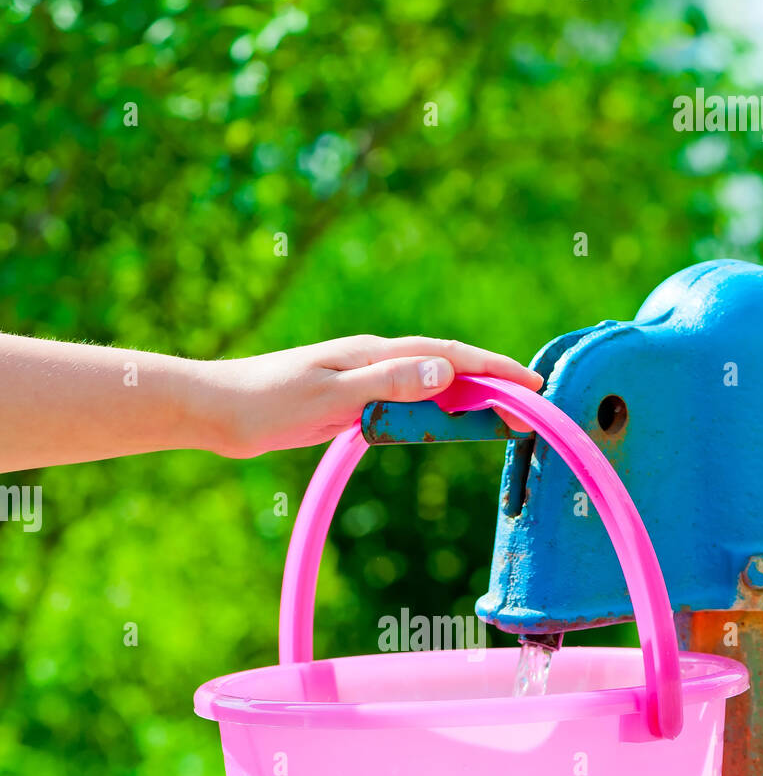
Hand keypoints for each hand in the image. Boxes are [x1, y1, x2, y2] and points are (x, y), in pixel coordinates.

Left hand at [205, 334, 541, 455]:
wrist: (216, 410)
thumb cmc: (265, 402)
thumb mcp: (331, 397)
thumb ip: (388, 384)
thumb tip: (447, 371)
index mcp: (373, 355)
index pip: (449, 356)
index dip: (495, 369)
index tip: (532, 386)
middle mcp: (372, 361)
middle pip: (447, 367)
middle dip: (493, 382)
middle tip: (531, 408)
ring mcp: (361, 380)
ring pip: (429, 384)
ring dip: (468, 397)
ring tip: (503, 415)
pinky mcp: (349, 401)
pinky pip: (406, 402)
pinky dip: (436, 410)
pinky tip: (444, 421)